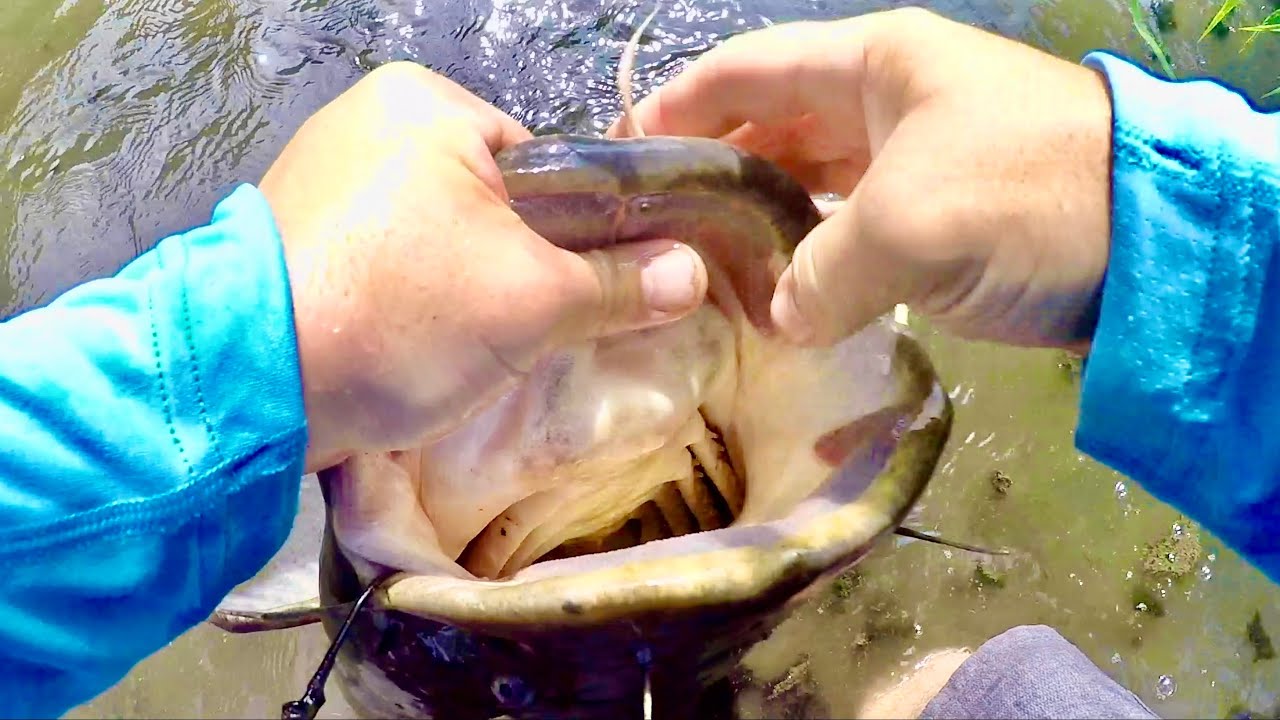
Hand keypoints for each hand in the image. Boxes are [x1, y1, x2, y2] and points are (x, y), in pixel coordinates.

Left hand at [260, 62, 708, 471]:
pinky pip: (382, 264)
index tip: (581, 295)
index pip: (546, 166)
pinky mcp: (288, 239)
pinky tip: (408, 348)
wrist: (250, 387)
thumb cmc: (404, 315)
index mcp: (424, 102)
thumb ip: (619, 284)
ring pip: (437, 241)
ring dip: (461, 293)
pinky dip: (405, 304)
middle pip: (492, 205)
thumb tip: (690, 276)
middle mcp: (365, 121)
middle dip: (516, 271)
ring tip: (461, 350)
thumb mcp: (534, 302)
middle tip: (524, 333)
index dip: (578, 236)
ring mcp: (318, 179)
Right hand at [612, 9, 1110, 351]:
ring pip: (803, 192)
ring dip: (758, 233)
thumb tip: (780, 318)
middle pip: (767, 131)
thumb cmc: (1022, 194)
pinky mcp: (930, 225)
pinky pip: (844, 239)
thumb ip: (819, 270)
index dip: (677, 110)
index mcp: (869, 66)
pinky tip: (773, 304)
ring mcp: (905, 166)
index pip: (745, 71)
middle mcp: (878, 106)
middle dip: (712, 181)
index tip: (624, 161)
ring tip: (700, 278)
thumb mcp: (906, 223)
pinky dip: (807, 269)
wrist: (1154, 243)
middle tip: (655, 238)